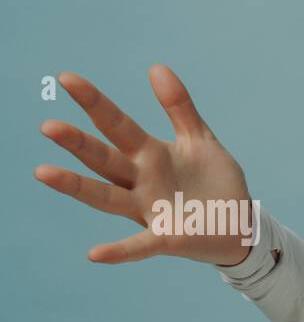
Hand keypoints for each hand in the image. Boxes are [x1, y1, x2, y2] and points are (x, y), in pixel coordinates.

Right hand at [34, 65, 253, 265]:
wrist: (241, 225)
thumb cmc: (215, 183)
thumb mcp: (199, 140)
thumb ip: (180, 108)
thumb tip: (156, 67)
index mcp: (150, 155)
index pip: (116, 125)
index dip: (95, 102)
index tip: (67, 78)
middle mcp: (141, 182)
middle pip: (104, 159)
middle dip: (78, 144)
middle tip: (49, 126)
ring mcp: (150, 211)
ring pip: (107, 197)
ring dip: (77, 187)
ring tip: (43, 172)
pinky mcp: (167, 238)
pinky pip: (139, 246)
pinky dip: (119, 251)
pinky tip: (95, 254)